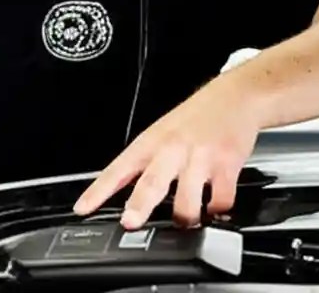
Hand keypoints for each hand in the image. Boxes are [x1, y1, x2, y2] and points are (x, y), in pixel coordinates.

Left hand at [73, 82, 261, 229]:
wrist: (236, 96)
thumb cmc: (197, 116)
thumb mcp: (162, 132)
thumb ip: (146, 162)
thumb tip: (126, 193)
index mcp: (151, 142)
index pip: (117, 169)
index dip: (97, 191)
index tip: (82, 208)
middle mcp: (173, 149)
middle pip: (152, 181)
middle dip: (140, 204)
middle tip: (130, 222)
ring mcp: (200, 157)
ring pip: (187, 198)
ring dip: (185, 218)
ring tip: (185, 222)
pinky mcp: (227, 164)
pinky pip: (220, 199)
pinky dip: (217, 211)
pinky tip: (215, 209)